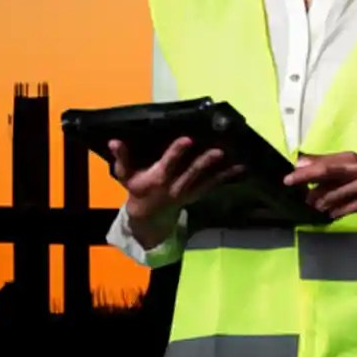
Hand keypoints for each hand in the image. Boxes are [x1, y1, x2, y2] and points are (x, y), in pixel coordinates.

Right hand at [110, 136, 243, 223]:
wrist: (148, 216)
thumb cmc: (137, 189)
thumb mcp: (125, 175)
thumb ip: (122, 158)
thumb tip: (115, 141)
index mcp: (157, 178)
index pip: (168, 164)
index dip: (177, 152)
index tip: (187, 139)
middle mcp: (175, 185)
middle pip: (192, 173)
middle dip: (204, 162)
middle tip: (218, 151)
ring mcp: (189, 191)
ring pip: (207, 180)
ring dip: (222, 171)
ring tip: (237, 161)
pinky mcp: (197, 193)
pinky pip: (214, 185)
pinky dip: (228, 177)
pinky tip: (242, 168)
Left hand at [283, 151, 356, 219]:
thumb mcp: (350, 168)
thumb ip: (326, 165)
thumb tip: (300, 162)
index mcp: (351, 159)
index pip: (324, 163)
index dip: (305, 170)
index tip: (288, 177)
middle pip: (328, 172)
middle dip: (307, 178)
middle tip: (291, 186)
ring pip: (338, 192)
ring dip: (322, 200)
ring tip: (314, 206)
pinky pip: (352, 206)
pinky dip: (339, 211)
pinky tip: (331, 214)